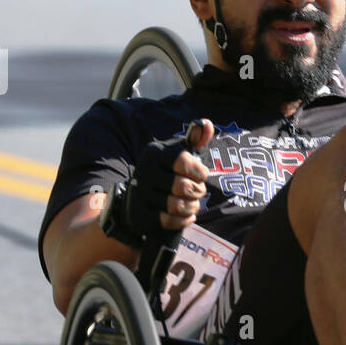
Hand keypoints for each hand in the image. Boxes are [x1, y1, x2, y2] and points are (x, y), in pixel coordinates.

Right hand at [124, 119, 215, 238]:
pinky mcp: (140, 214)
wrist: (140, 197)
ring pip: (178, 206)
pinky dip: (183, 220)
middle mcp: (144, 172)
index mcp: (155, 153)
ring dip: (192, 207)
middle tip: (197, 192)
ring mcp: (140, 194)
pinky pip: (170, 221)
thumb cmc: (169, 172)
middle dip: (198, 192)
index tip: (201, 175)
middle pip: (184, 187)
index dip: (200, 173)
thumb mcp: (181, 153)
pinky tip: (184, 215)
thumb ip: (196, 138)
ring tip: (192, 204)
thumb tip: (206, 123)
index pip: (185, 162)